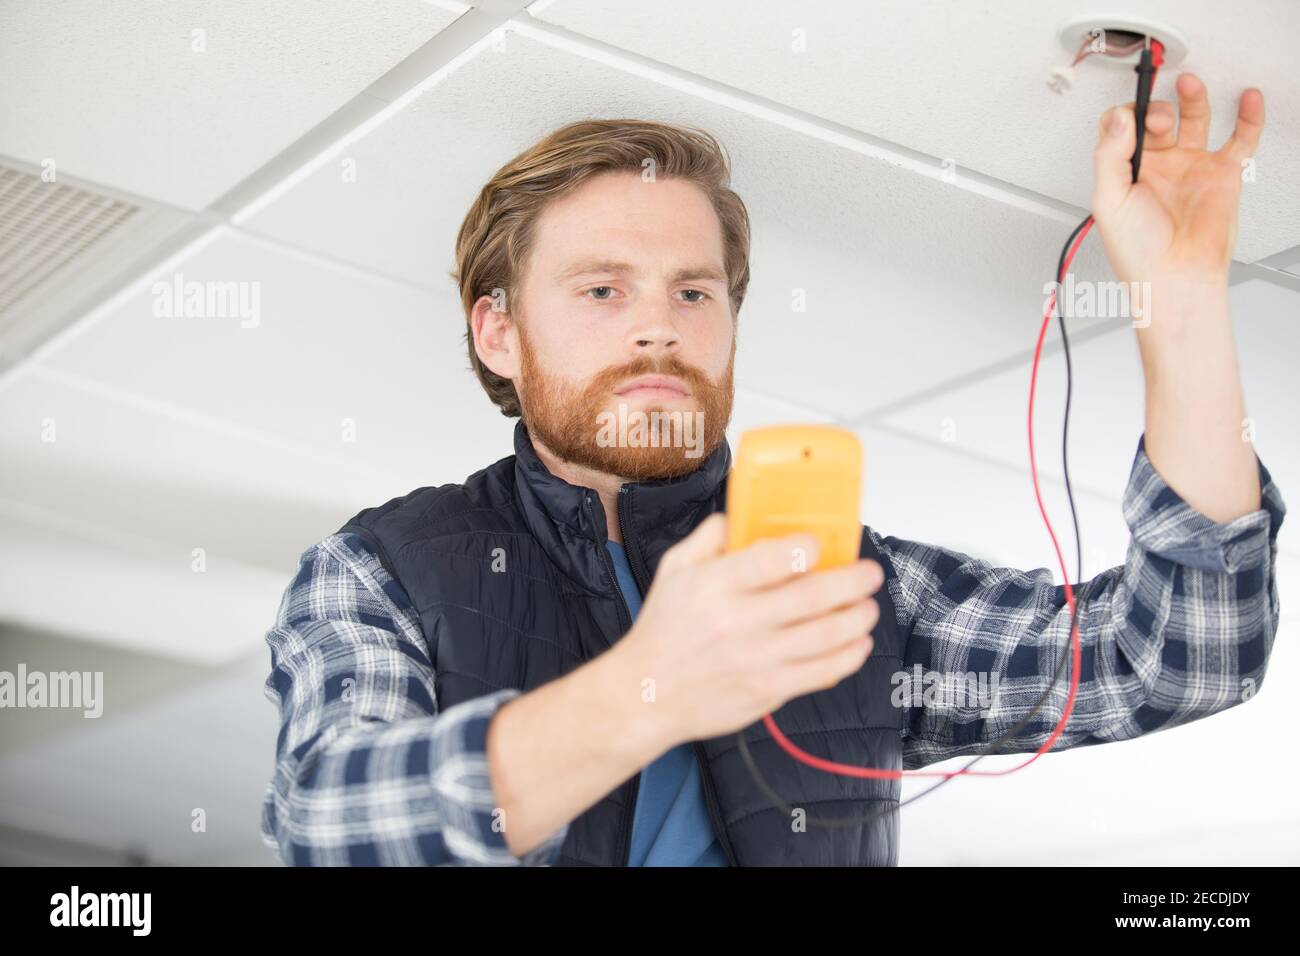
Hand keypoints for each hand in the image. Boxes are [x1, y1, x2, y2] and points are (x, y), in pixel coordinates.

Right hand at [614, 512, 882, 746]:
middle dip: (853, 581)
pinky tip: (857, 643)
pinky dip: (849, 656)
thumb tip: (746, 516)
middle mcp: (737, 622)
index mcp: (713, 586)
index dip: (806, 548)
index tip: (819, 543)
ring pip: (827, 636)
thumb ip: (710, 536)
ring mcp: (756, 660)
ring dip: (859, 618)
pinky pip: (822, 672)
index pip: (771, 559)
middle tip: (869, 573)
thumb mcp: (674, 569)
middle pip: (812, 597)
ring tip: (868, 607)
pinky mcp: (767, 690)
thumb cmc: (664, 630)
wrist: (647, 694)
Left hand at [1091, 74, 1263, 286]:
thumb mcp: (1109, 202)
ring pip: (1195, 118)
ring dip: (1192, 97)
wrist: (1176, 278)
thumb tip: (1120, 118)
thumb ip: (1109, 156)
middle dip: (1156, 109)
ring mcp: (1192, 166)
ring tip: (1188, 83)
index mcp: (1126, 171)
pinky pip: (1241, 138)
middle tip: (1158, 120)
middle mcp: (1158, 165)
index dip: (1123, 116)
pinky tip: (1246, 98)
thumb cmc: (1139, 252)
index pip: (1121, 128)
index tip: (1128, 119)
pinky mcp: (1223, 173)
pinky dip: (1247, 116)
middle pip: (1156, 117)